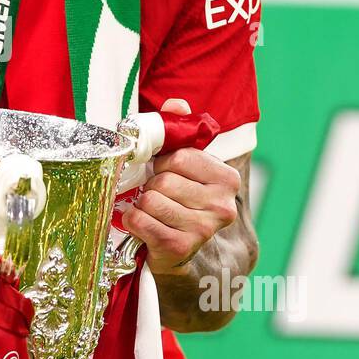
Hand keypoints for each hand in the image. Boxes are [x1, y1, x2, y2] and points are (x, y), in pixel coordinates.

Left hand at [120, 98, 239, 274]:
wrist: (180, 255)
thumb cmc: (178, 201)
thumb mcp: (183, 166)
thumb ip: (180, 130)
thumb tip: (177, 104)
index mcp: (227, 180)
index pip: (180, 157)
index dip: (162, 163)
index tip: (164, 173)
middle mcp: (222, 206)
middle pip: (164, 180)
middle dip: (151, 185)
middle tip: (155, 195)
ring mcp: (203, 230)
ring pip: (150, 199)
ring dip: (140, 204)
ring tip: (150, 211)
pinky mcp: (179, 248)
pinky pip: (139, 220)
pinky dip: (132, 220)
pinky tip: (142, 224)